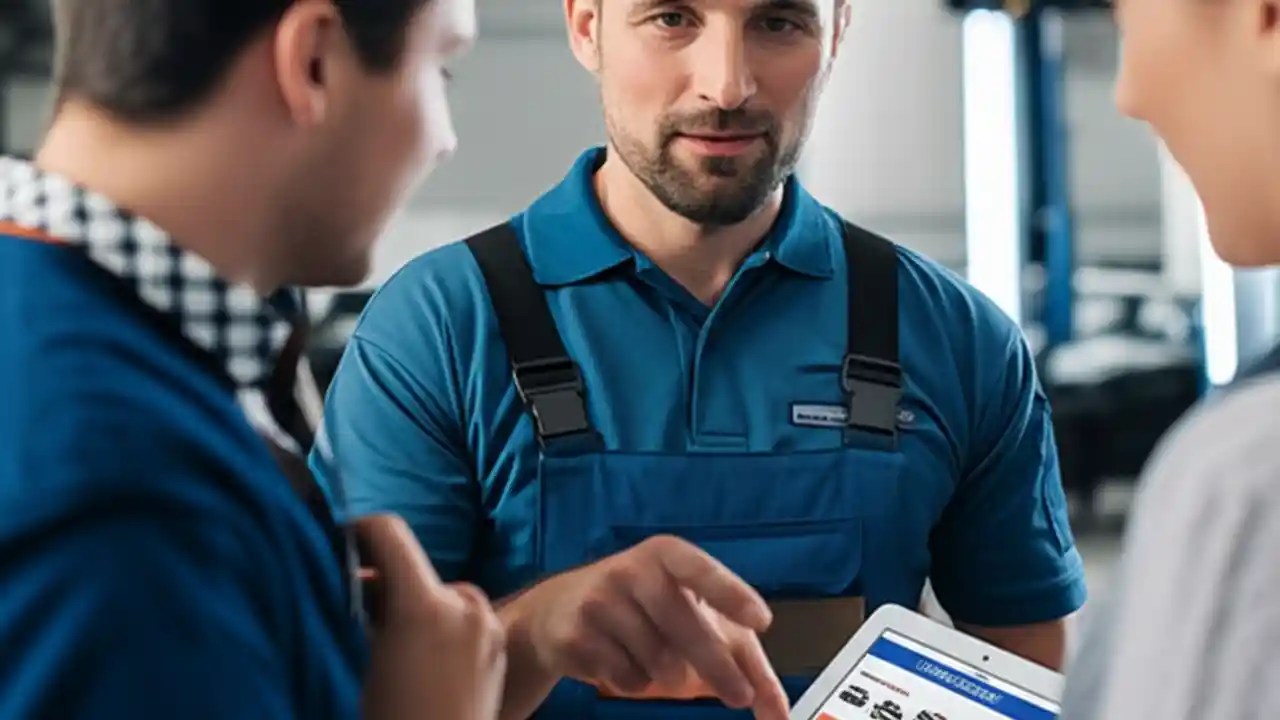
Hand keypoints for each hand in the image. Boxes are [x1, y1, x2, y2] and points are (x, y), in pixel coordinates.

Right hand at [355, 515, 506, 719]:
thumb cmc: (390, 715)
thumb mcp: (363, 658)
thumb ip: (361, 607)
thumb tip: (353, 572)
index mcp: (425, 605)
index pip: (389, 532)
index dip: (359, 530)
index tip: (340, 543)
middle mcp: (465, 603)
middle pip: (415, 569)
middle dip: (384, 583)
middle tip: (355, 610)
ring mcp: (488, 623)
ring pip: (438, 594)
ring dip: (414, 606)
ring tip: (390, 646)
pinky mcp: (499, 644)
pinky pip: (463, 618)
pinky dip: (440, 625)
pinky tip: (422, 661)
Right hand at [515, 535, 788, 719]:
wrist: (556, 612)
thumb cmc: (644, 610)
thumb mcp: (693, 617)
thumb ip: (741, 659)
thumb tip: (780, 713)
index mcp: (666, 555)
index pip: (701, 569)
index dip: (731, 593)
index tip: (760, 621)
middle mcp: (632, 569)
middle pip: (685, 627)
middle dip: (717, 668)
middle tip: (740, 698)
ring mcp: (601, 600)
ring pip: (658, 661)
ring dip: (667, 674)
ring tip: (653, 656)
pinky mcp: (578, 634)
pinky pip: (627, 677)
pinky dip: (635, 681)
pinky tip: (620, 659)